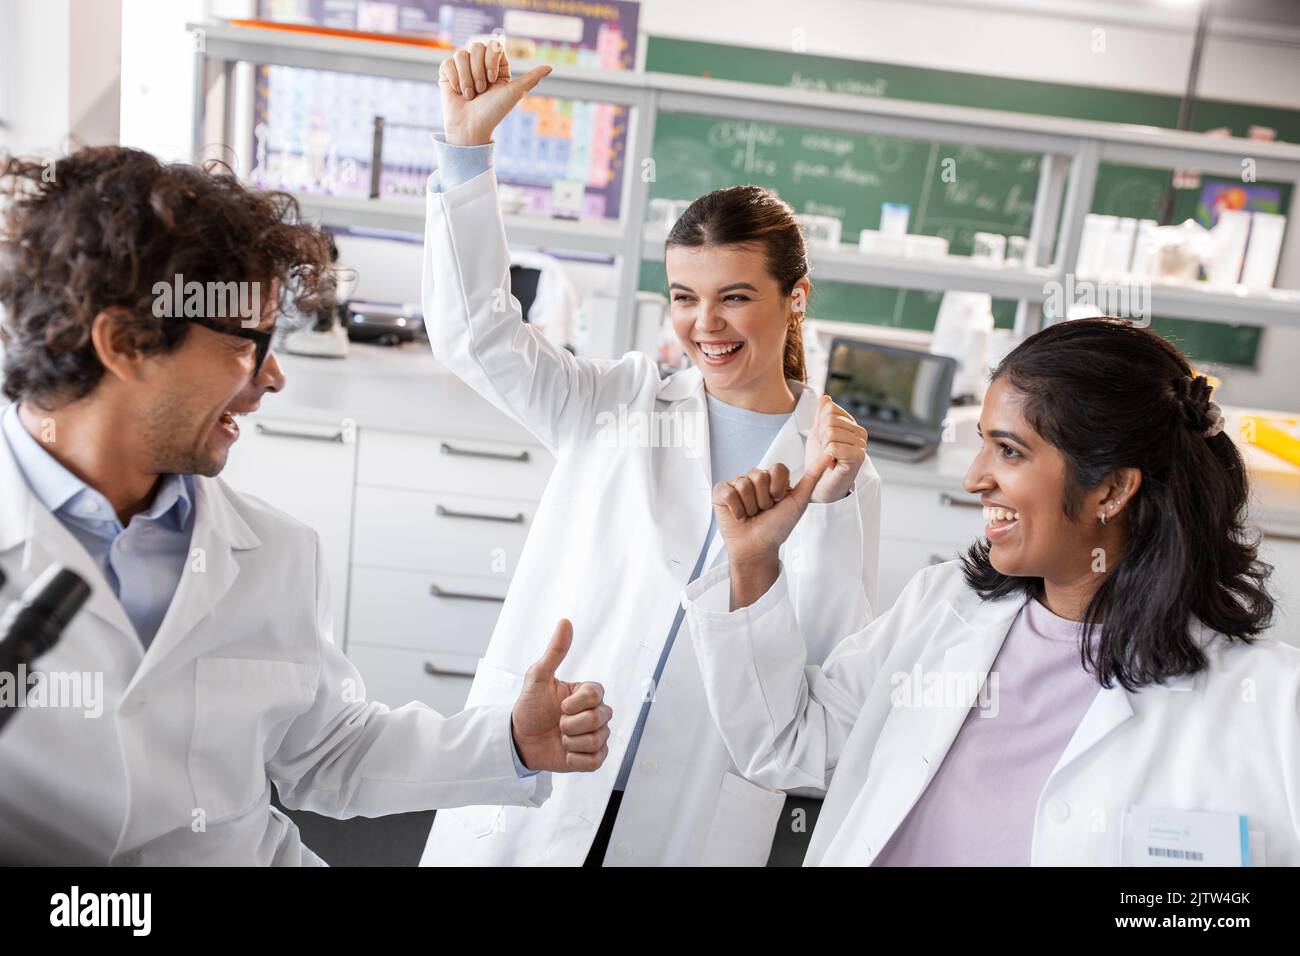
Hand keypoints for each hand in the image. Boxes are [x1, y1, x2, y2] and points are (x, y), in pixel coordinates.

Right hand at [438, 40, 551, 145]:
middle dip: (478, 71)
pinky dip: (454, 79)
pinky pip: (448, 62)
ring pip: (460, 54)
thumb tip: (550, 67)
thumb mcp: (514, 93)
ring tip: (470, 95)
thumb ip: (531, 78)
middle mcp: (479, 64)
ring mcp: (462, 67)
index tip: (493, 80)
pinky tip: (458, 92)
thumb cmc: (494, 112)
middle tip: (481, 90)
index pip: (493, 45)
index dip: (491, 60)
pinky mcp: (447, 72)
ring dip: (466, 79)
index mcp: (496, 65)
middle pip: (475, 46)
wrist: (471, 127)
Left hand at [511, 619, 611, 772]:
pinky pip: (595, 761)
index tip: (559, 706)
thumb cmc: (529, 707)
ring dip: (571, 742)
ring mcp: (597, 736)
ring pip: (597, 740)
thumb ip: (555, 651)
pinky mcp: (593, 758)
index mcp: (587, 693)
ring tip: (560, 738)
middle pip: (600, 718)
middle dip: (571, 724)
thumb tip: (565, 622)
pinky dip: (575, 759)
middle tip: (557, 724)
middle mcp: (597, 713)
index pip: (597, 695)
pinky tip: (565, 752)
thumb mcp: (538, 677)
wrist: (519, 741)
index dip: (575, 703)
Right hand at [712, 454, 833, 567]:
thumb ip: (812, 476)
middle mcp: (753, 478)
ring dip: (750, 506)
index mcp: (772, 478)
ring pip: (744, 484)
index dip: (779, 488)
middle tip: (763, 511)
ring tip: (752, 515)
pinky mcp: (720, 492)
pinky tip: (739, 516)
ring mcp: (736, 484)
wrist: (759, 548)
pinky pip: (728, 491)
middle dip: (764, 499)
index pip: (777, 468)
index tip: (779, 502)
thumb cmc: (778, 527)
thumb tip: (828, 454)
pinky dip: (736, 508)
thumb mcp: (799, 501)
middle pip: (759, 475)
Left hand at [804, 394, 868, 502]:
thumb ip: (822, 415)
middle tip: (825, 452)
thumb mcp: (817, 434)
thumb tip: (826, 397)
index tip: (823, 442)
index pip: (830, 409)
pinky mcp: (858, 457)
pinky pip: (834, 446)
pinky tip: (832, 464)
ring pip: (831, 432)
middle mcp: (860, 432)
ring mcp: (861, 445)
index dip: (819, 425)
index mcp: (852, 424)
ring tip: (829, 458)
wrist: (818, 486)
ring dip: (823, 448)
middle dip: (820, 437)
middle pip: (830, 420)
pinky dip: (827, 457)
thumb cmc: (819, 461)